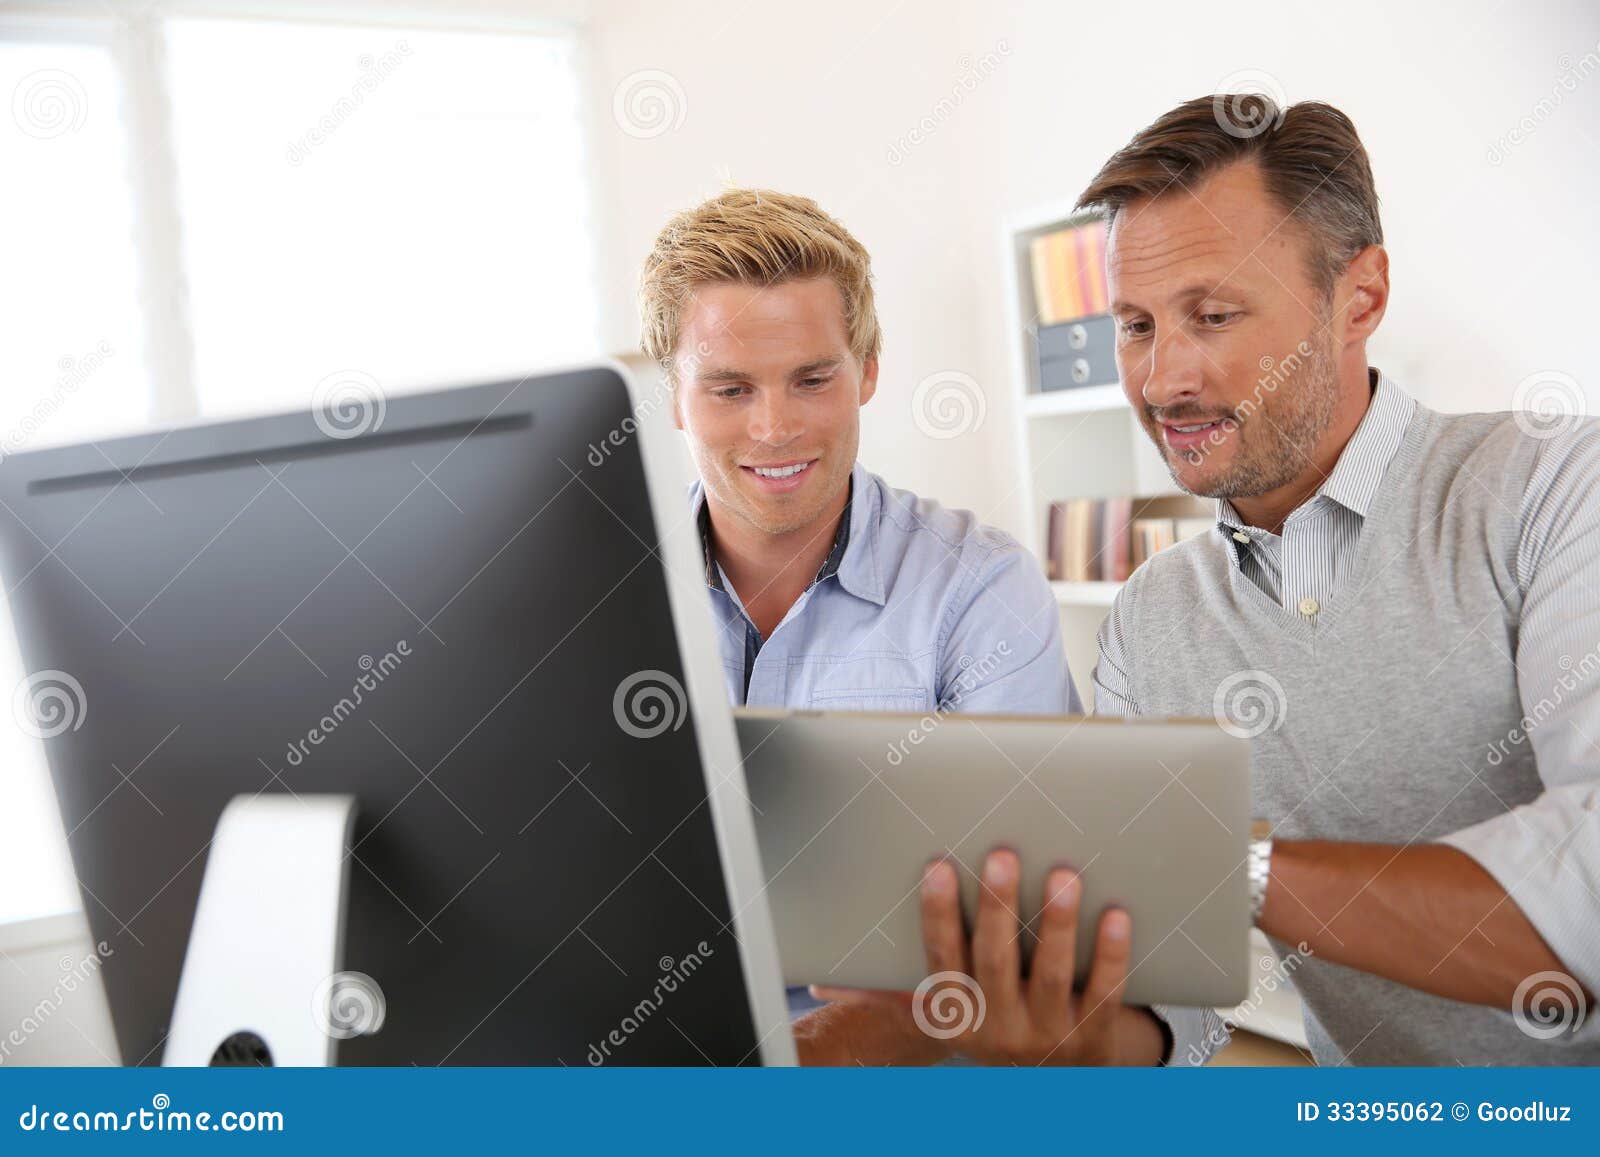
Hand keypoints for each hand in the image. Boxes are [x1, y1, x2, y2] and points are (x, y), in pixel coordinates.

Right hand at [815, 849, 1166, 1065]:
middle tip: (1000, 855)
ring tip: (1062, 873)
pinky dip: (1109, 953)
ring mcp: (1048, 1033)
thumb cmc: (989, 1024)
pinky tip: (1115, 914)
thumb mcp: (941, 1015)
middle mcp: (999, 1026)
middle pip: (995, 961)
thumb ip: (886, 996)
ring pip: (1052, 973)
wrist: (1053, 1082)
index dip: (937, 914)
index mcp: (958, 1013)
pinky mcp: (1094, 1033)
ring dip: (1057, 922)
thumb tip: (820, 985)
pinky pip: (1103, 991)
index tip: (935, 868)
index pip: (941, 959)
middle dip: (996, 907)